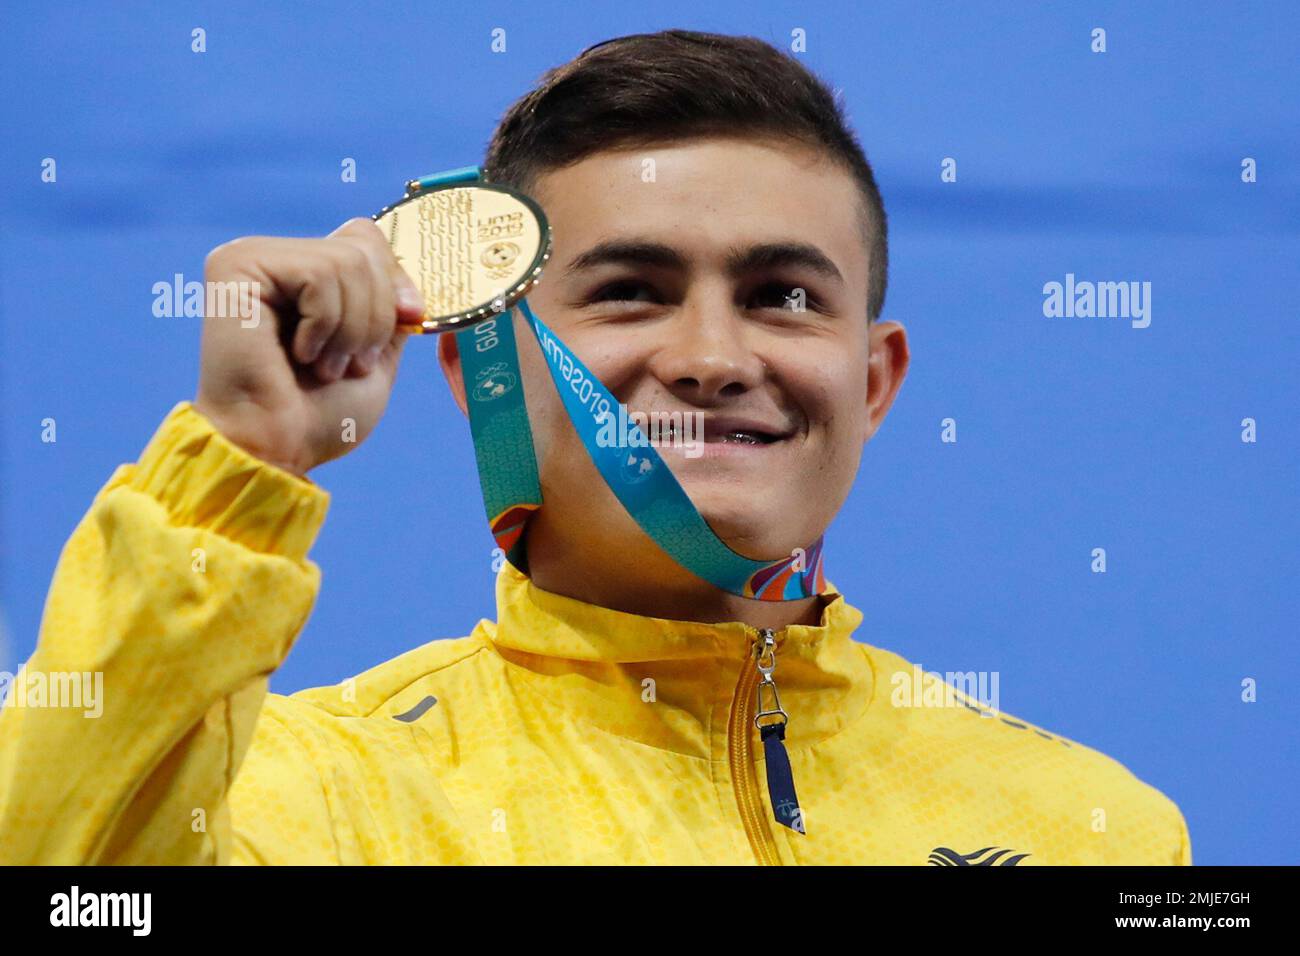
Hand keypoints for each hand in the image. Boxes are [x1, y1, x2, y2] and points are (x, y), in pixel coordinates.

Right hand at [193, 218, 425, 475]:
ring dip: (351, 329)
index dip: (397, 280)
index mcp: (304, 274)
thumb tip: (409, 287)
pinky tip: (299, 355)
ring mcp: (250, 256)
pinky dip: (326, 325)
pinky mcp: (236, 265)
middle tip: (350, 363)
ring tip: (324, 367)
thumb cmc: (318, 415)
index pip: (368, 239)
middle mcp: (274, 257)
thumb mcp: (375, 355)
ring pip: (346, 262)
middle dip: (376, 314)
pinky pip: (318, 275)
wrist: (275, 448)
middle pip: (363, 247)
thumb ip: (390, 311)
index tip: (409, 321)